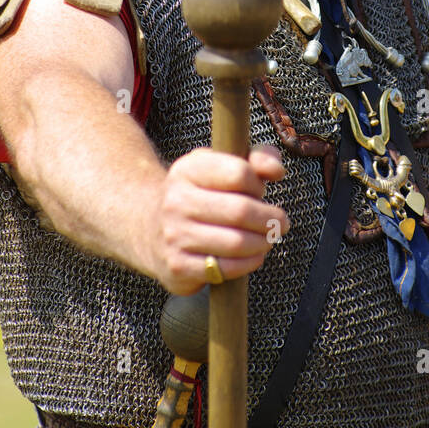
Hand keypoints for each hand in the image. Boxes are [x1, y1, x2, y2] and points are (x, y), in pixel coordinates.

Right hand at [142, 144, 289, 294]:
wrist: (148, 228)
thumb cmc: (199, 195)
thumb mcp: (220, 165)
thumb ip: (257, 158)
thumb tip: (276, 171)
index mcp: (188, 169)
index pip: (239, 173)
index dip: (258, 184)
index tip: (260, 191)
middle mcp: (176, 201)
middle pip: (241, 211)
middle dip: (270, 219)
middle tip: (280, 223)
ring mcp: (174, 235)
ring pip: (237, 243)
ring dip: (263, 243)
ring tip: (267, 239)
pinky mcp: (178, 267)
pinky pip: (226, 269)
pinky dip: (249, 264)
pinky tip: (252, 256)